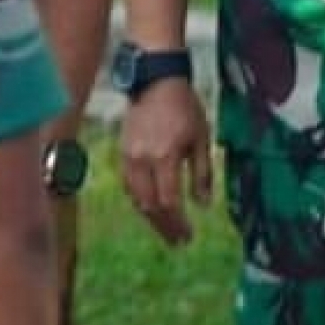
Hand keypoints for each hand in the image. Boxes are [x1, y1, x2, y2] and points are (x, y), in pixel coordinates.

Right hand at [118, 78, 213, 246]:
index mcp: (165, 156)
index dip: (178, 223)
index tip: (189, 236)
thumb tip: (202, 205)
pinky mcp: (122, 152)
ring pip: (135, 197)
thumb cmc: (185, 108)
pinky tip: (150, 206)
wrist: (155, 82)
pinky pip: (128, 184)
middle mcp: (142, 160)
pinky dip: (139, 200)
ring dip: (150, 217)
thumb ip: (202, 174)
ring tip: (165, 229)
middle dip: (164, 226)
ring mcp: (128, 156)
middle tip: (178, 242)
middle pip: (149, 204)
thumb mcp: (202, 140)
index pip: (168, 200)